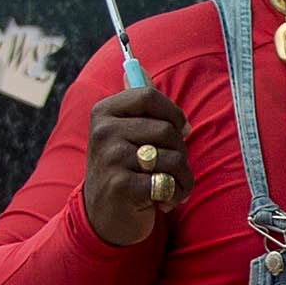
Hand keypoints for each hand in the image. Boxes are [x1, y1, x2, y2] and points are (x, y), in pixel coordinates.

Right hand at [82, 81, 192, 248]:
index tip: (182, 130)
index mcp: (104, 112)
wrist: (103, 217)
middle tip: (173, 170)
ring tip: (170, 187)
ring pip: (173, 158)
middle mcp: (103, 131)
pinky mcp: (120, 185)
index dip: (174, 113)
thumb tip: (135, 67)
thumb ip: (134, 105)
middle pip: (166, 130)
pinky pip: (166, 183)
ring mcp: (110, 158)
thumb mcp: (123, 134)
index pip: (148, 95)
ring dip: (182, 179)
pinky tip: (162, 202)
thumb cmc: (123, 171)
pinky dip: (174, 195)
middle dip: (181, 153)